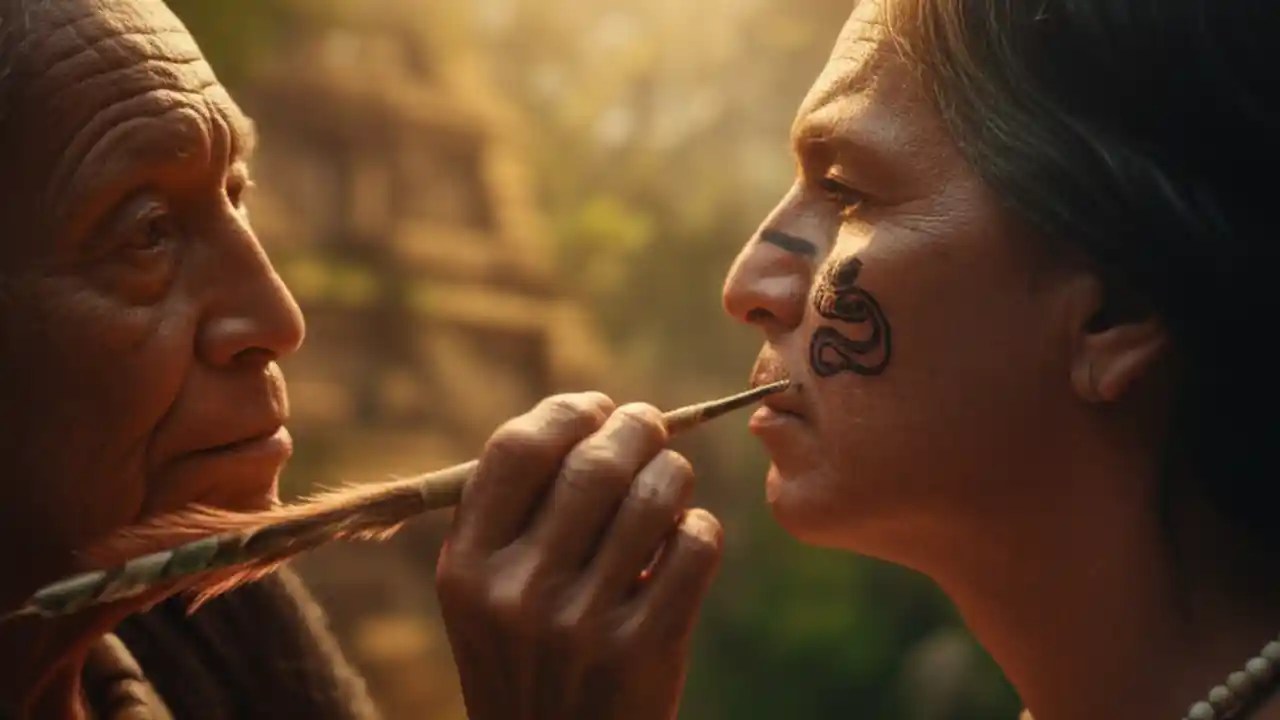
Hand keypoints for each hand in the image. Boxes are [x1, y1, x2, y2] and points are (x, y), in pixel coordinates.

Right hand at [436, 393, 722, 719]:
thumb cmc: (530, 658)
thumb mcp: (487, 596)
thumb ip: (517, 514)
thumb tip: (596, 419)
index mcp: (467, 568)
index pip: (515, 448)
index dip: (566, 411)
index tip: (595, 409)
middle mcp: (518, 592)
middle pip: (594, 462)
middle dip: (636, 427)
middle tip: (649, 428)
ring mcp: (583, 623)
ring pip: (655, 495)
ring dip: (673, 474)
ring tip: (669, 481)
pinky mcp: (645, 648)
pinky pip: (695, 545)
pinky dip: (700, 528)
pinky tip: (684, 540)